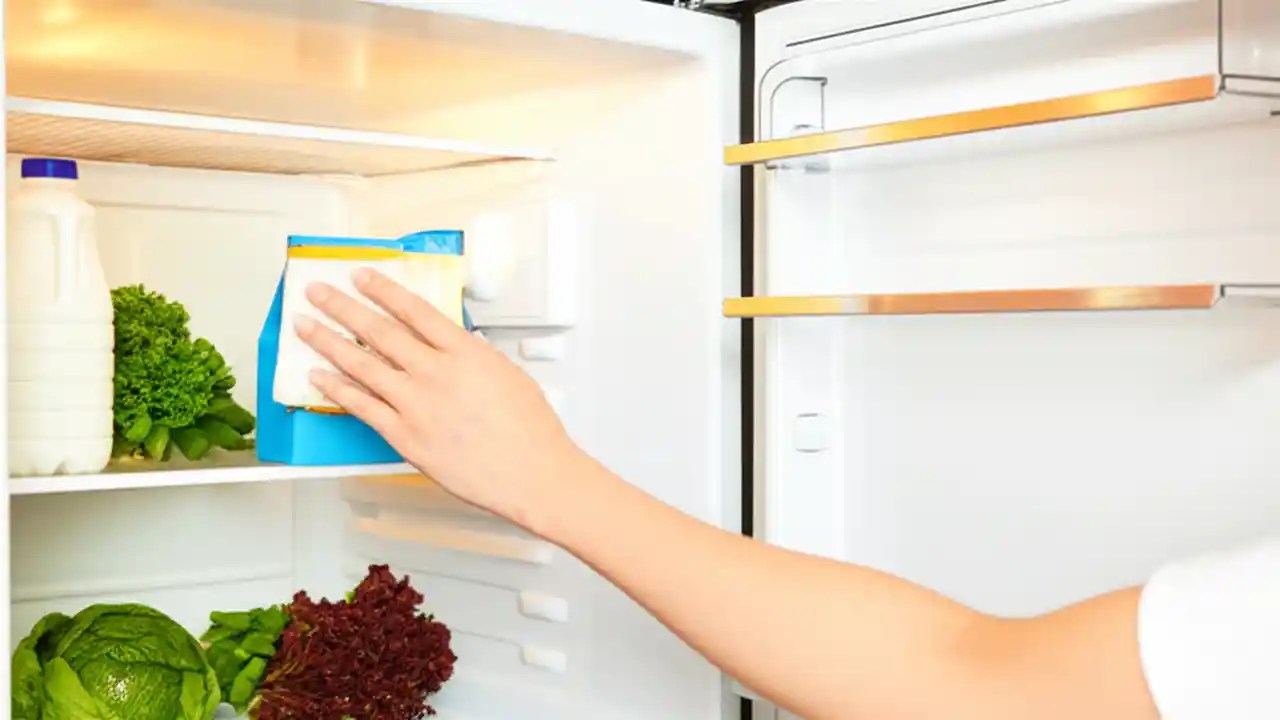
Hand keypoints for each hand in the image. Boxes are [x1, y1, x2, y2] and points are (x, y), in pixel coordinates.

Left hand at [294, 268, 586, 529]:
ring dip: (328, 342)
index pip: (413, 310)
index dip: (382, 290)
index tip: (361, 277)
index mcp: (464, 352)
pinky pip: (362, 407)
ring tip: (305, 327)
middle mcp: (434, 373)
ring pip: (361, 365)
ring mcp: (416, 404)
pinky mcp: (405, 436)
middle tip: (318, 292)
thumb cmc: (529, 430)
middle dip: (342, 307)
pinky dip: (337, 390)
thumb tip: (455, 346)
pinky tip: (319, 377)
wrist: (530, 473)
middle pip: (378, 330)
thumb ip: (474, 357)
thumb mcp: (507, 374)